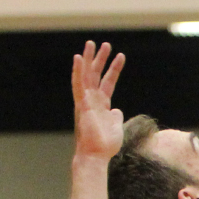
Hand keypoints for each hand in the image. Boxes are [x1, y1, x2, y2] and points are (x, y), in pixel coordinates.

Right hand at [72, 40, 127, 160]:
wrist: (96, 155)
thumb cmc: (105, 145)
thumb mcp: (115, 127)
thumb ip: (115, 117)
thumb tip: (117, 111)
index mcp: (101, 105)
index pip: (108, 83)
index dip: (114, 69)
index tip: (121, 56)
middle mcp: (92, 100)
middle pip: (95, 75)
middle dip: (100, 59)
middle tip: (105, 43)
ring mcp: (86, 101)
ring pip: (86, 75)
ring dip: (89, 59)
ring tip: (92, 43)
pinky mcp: (82, 105)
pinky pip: (78, 85)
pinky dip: (78, 71)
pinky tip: (78, 58)